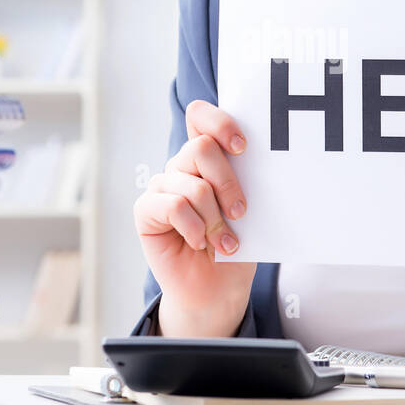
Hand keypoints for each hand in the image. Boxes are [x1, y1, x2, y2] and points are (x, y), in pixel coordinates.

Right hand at [132, 99, 255, 336]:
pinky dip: (193, 227)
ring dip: (214, 218)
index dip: (219, 122)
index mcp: (207, 157)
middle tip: (240, 212)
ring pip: (192, 184)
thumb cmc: (236, 244)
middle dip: (227, 183)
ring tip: (224, 241)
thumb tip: (258, 159)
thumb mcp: (247, 208)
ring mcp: (162, 186)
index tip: (242, 147)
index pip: (200, 116)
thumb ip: (243, 179)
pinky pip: (172, 205)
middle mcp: (181, 166)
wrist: (217, 288)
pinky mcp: (146, 210)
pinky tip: (199, 243)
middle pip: (201, 148)